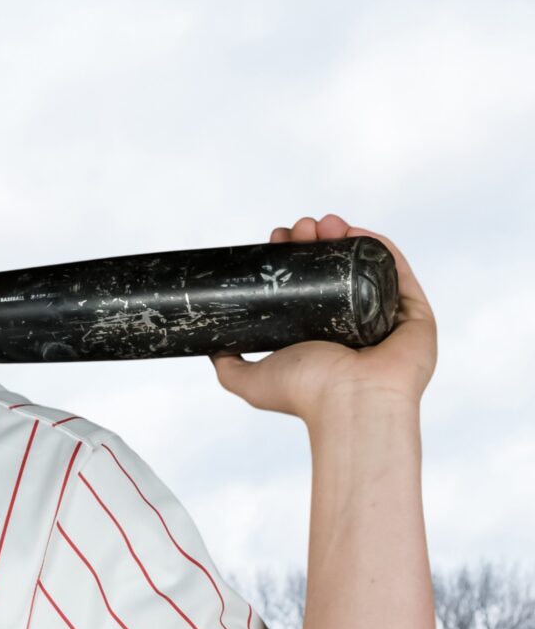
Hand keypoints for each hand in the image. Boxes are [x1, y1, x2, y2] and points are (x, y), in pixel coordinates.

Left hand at [209, 215, 435, 422]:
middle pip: (337, 271)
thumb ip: (228, 363)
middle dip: (316, 242)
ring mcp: (387, 319)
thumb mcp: (249, 378)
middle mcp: (355, 327)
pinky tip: (356, 230)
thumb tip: (211, 347)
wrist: (349, 405)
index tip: (276, 239)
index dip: (293, 257)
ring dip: (346, 237)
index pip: (309, 285)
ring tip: (323, 223)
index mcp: (323, 337)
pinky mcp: (416, 317)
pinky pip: (400, 273)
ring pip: (367, 268)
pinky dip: (381, 246)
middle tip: (300, 228)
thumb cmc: (304, 394)